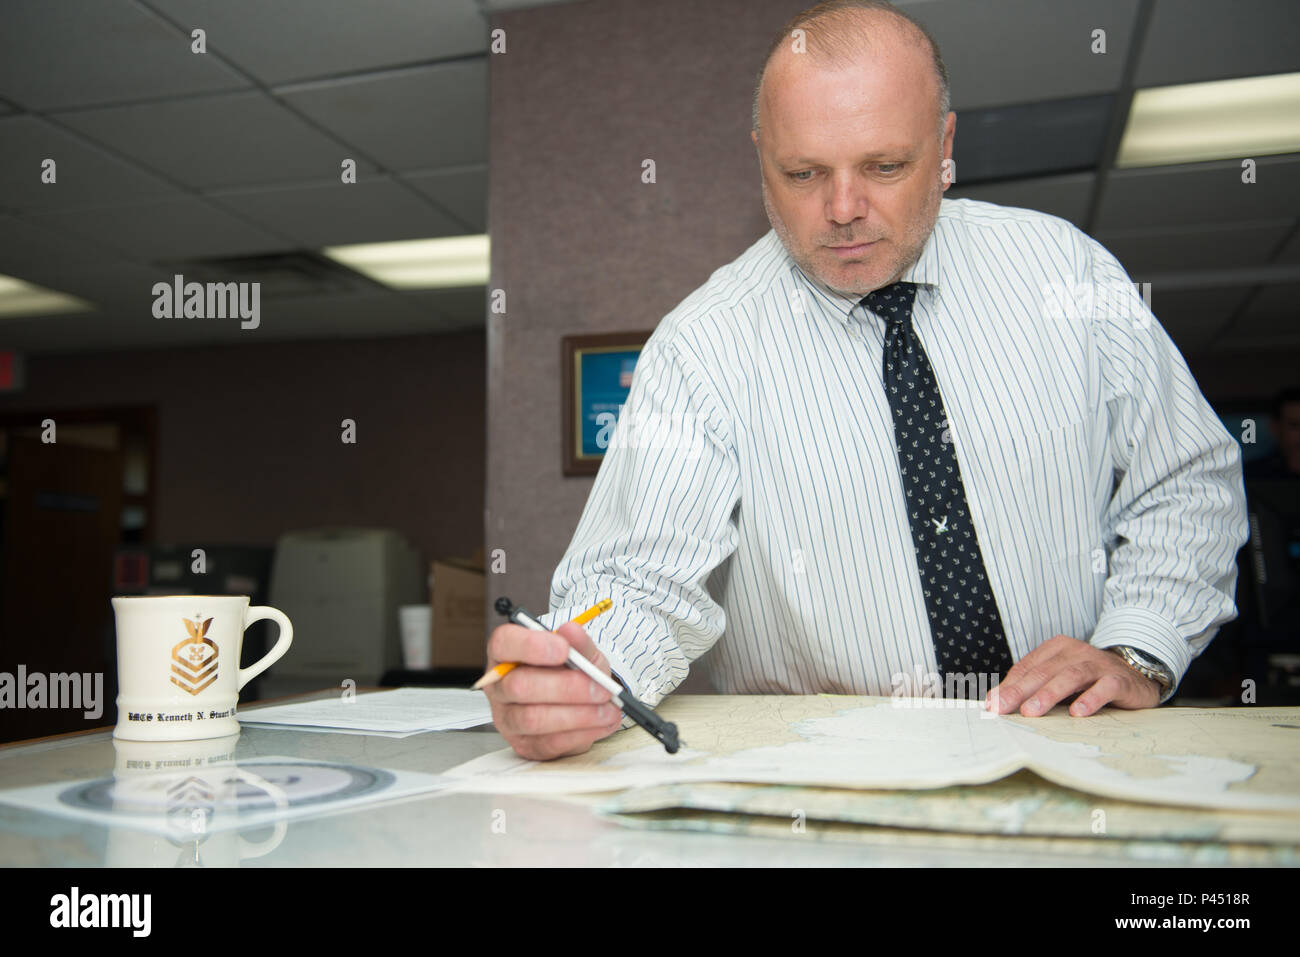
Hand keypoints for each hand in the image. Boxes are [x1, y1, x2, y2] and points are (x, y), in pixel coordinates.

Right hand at [483, 621, 623, 760]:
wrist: (579, 701)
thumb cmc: (572, 671)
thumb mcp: (582, 652)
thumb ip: (578, 643)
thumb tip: (572, 631)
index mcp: (506, 653)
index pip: (503, 643)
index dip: (530, 646)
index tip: (564, 649)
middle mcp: (499, 686)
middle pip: (518, 686)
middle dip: (566, 687)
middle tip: (600, 688)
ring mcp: (507, 718)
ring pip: (532, 719)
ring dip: (577, 715)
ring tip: (607, 710)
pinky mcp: (523, 745)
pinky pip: (546, 743)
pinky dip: (579, 734)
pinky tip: (600, 724)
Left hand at [985, 634, 1160, 716]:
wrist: (1136, 676)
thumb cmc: (1090, 680)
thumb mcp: (1060, 679)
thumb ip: (1034, 687)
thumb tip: (999, 702)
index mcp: (1056, 648)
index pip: (1027, 667)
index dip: (1008, 686)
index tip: (991, 704)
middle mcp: (1075, 652)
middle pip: (1043, 671)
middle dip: (1019, 691)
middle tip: (1002, 708)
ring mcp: (1098, 664)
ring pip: (1069, 676)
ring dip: (1048, 694)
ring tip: (1031, 712)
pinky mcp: (1119, 679)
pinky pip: (1103, 687)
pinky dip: (1090, 699)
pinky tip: (1077, 713)